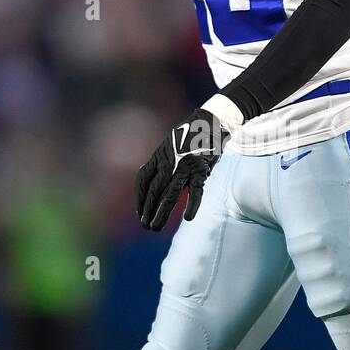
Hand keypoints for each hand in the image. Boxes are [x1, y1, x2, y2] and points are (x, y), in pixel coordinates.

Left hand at [136, 109, 227, 230]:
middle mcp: (169, 161)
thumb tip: (152, 184)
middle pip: (155, 190)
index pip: (143, 180)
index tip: (139, 213)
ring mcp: (185, 166)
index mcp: (159, 155)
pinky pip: (197, 190)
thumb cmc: (189, 136)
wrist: (209, 122)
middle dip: (148, 210)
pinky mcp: (201, 169)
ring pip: (171, 194)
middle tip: (145, 226)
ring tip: (155, 227)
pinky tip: (188, 218)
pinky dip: (192, 204)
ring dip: (162, 212)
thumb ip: (161, 163)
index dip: (140, 198)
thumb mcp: (169, 145)